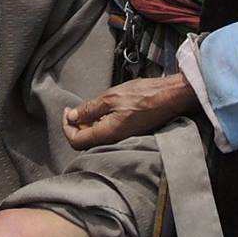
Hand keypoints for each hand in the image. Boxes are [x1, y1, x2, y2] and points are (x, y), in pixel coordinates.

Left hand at [62, 75, 195, 150]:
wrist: (171, 97)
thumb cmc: (143, 95)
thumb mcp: (110, 97)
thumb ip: (89, 109)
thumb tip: (72, 117)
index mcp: (107, 134)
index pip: (76, 141)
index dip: (67, 127)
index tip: (68, 111)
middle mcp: (114, 141)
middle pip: (85, 141)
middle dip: (77, 125)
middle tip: (77, 109)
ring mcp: (122, 138)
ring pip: (97, 137)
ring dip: (89, 124)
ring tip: (91, 107)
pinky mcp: (129, 133)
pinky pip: (108, 133)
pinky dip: (101, 123)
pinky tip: (104, 110)